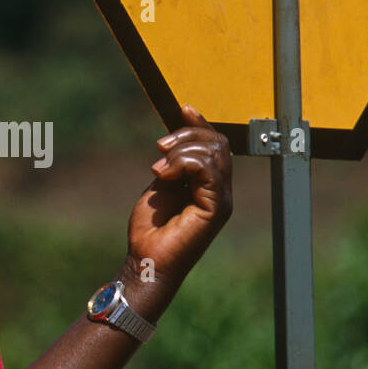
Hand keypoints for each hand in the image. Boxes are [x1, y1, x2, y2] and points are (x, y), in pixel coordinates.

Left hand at [121, 106, 232, 308]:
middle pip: (218, 143)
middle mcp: (220, 191)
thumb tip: (177, 138)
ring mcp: (221, 200)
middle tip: (160, 147)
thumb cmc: (150, 229)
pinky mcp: (216, 208)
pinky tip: (164, 175)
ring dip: (181, 151)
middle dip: (187, 134)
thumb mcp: (161, 185)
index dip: (202, 124)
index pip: (216, 145)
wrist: (146, 259)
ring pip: (214, 152)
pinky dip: (184, 162)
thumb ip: (174, 164)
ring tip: (158, 169)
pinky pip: (209, 169)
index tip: (183, 109)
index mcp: (209, 185)